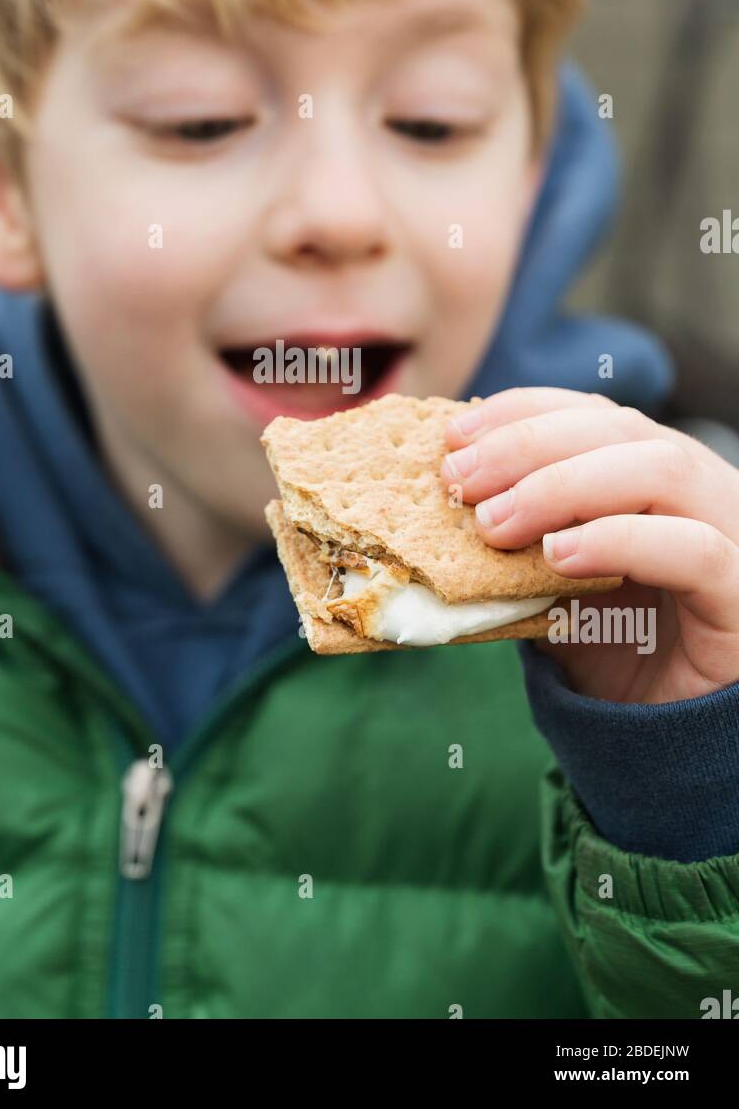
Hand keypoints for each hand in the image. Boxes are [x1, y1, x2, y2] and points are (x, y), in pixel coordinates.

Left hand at [441, 387, 738, 703]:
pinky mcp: (738, 589)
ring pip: (660, 470)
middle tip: (459, 481)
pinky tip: (560, 556)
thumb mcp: (550, 581)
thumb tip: (437, 500)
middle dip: (528, 446)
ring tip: (496, 525)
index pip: (591, 415)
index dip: (522, 413)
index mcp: (651, 471)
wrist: (669, 732)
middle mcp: (697, 487)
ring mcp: (728, 529)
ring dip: (563, 487)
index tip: (455, 436)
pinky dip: (620, 540)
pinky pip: (692, 548)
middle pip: (619, 431)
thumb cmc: (611, 648)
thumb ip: (515, 538)